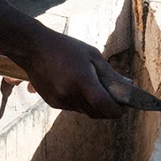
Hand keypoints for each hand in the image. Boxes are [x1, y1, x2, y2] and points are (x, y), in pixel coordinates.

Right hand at [17, 26, 136, 118]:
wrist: (34, 48)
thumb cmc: (65, 47)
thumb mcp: (92, 55)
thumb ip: (110, 74)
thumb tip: (127, 86)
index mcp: (83, 81)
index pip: (105, 106)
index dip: (117, 111)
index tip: (124, 108)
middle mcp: (71, 94)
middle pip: (96, 112)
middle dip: (107, 109)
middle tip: (114, 99)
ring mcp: (60, 100)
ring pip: (84, 111)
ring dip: (92, 105)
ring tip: (91, 88)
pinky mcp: (52, 103)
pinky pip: (72, 107)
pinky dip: (78, 102)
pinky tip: (74, 86)